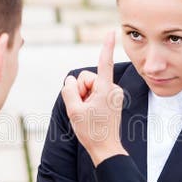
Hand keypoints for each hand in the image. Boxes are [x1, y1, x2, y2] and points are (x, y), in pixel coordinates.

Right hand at [61, 31, 126, 166]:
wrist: (106, 149)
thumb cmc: (91, 132)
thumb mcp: (73, 110)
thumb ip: (69, 90)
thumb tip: (70, 80)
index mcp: (105, 89)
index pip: (104, 63)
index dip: (106, 46)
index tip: (111, 31)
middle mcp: (112, 88)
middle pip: (86, 77)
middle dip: (81, 90)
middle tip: (83, 109)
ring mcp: (113, 94)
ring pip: (89, 85)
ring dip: (84, 97)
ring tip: (88, 113)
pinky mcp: (111, 99)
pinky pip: (94, 92)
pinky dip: (89, 100)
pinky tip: (91, 113)